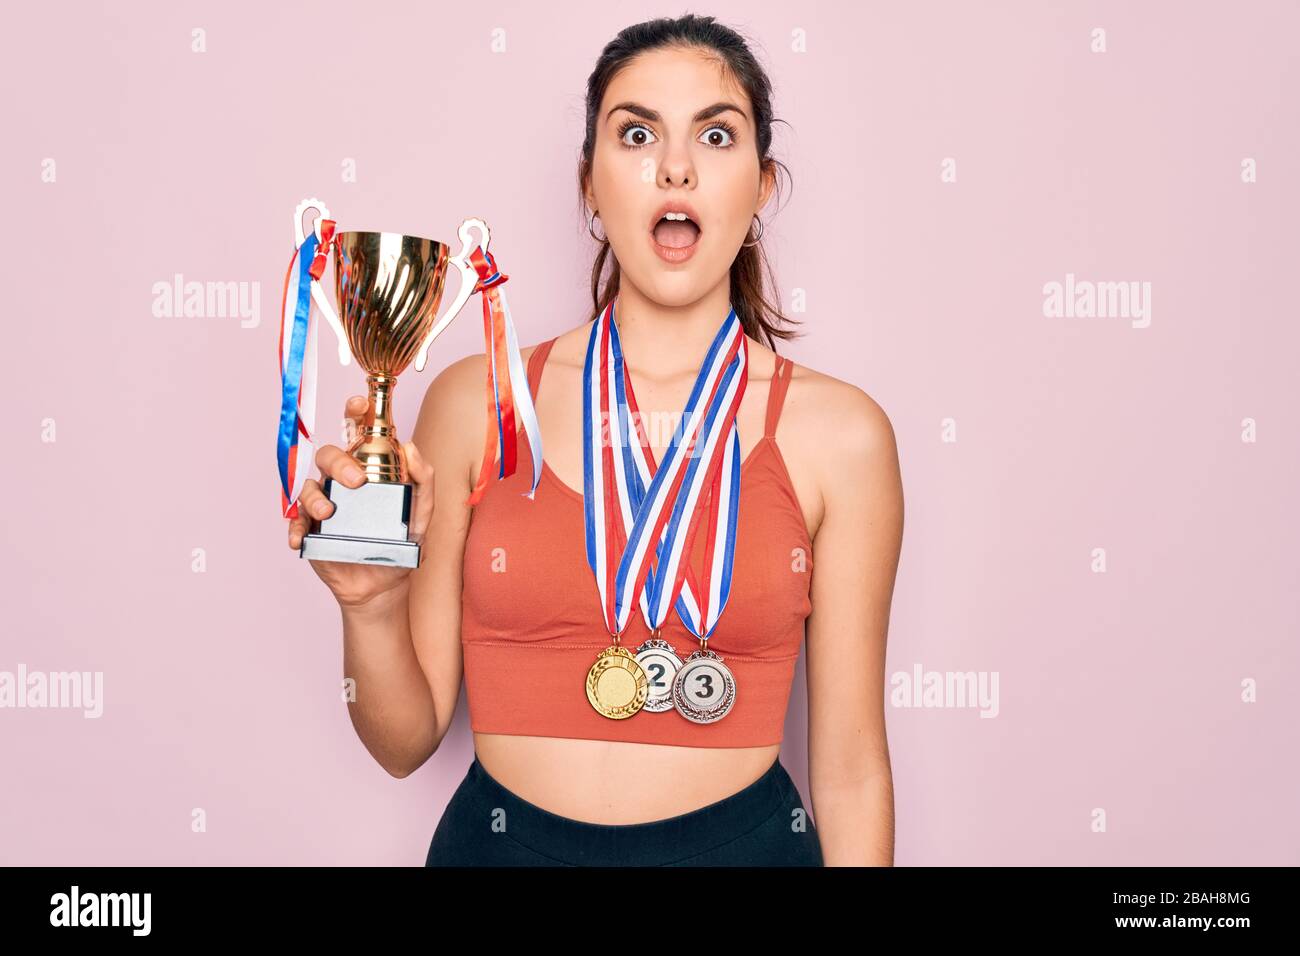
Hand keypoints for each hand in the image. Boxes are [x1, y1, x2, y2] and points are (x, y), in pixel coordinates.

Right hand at [286, 395, 435, 608]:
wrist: (385, 584)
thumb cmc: (401, 541)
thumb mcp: (421, 512)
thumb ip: (423, 480)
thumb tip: (411, 446)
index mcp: (367, 469)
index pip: (356, 434)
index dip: (354, 413)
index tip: (359, 403)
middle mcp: (341, 482)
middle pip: (328, 456)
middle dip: (339, 462)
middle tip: (357, 481)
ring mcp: (323, 505)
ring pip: (307, 487)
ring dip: (315, 497)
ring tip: (329, 512)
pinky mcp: (311, 530)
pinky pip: (295, 522)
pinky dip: (295, 528)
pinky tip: (302, 538)